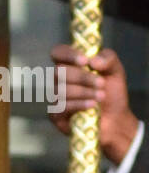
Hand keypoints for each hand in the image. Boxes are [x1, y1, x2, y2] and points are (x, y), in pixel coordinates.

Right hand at [49, 44, 139, 163]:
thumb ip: (108, 58)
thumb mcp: (115, 70)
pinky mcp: (56, 115)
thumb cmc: (112, 93)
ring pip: (61, 90)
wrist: (115, 119)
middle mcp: (60, 80)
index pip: (58, 52)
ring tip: (101, 96)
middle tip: (102, 83)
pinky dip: (79, 105)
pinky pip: (62, 106)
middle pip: (59, 71)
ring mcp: (56, 97)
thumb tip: (92, 61)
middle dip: (83, 77)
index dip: (68, 55)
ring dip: (84, 92)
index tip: (85, 62)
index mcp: (71, 64)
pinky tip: (92, 106)